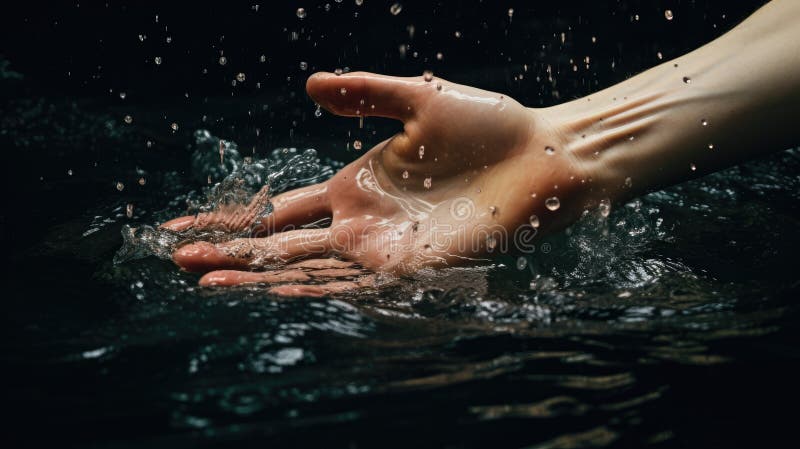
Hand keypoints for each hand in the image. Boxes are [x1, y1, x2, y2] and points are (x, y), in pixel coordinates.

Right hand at [163, 71, 592, 294]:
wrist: (543, 156)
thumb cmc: (489, 125)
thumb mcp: (416, 97)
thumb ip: (362, 93)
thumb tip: (306, 86)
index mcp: (355, 186)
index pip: (279, 208)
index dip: (233, 216)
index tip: (185, 224)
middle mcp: (360, 223)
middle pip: (281, 245)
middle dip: (229, 251)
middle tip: (176, 259)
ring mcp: (381, 247)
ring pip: (303, 269)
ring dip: (253, 275)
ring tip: (203, 279)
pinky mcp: (409, 267)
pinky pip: (345, 281)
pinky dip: (301, 285)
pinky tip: (264, 287)